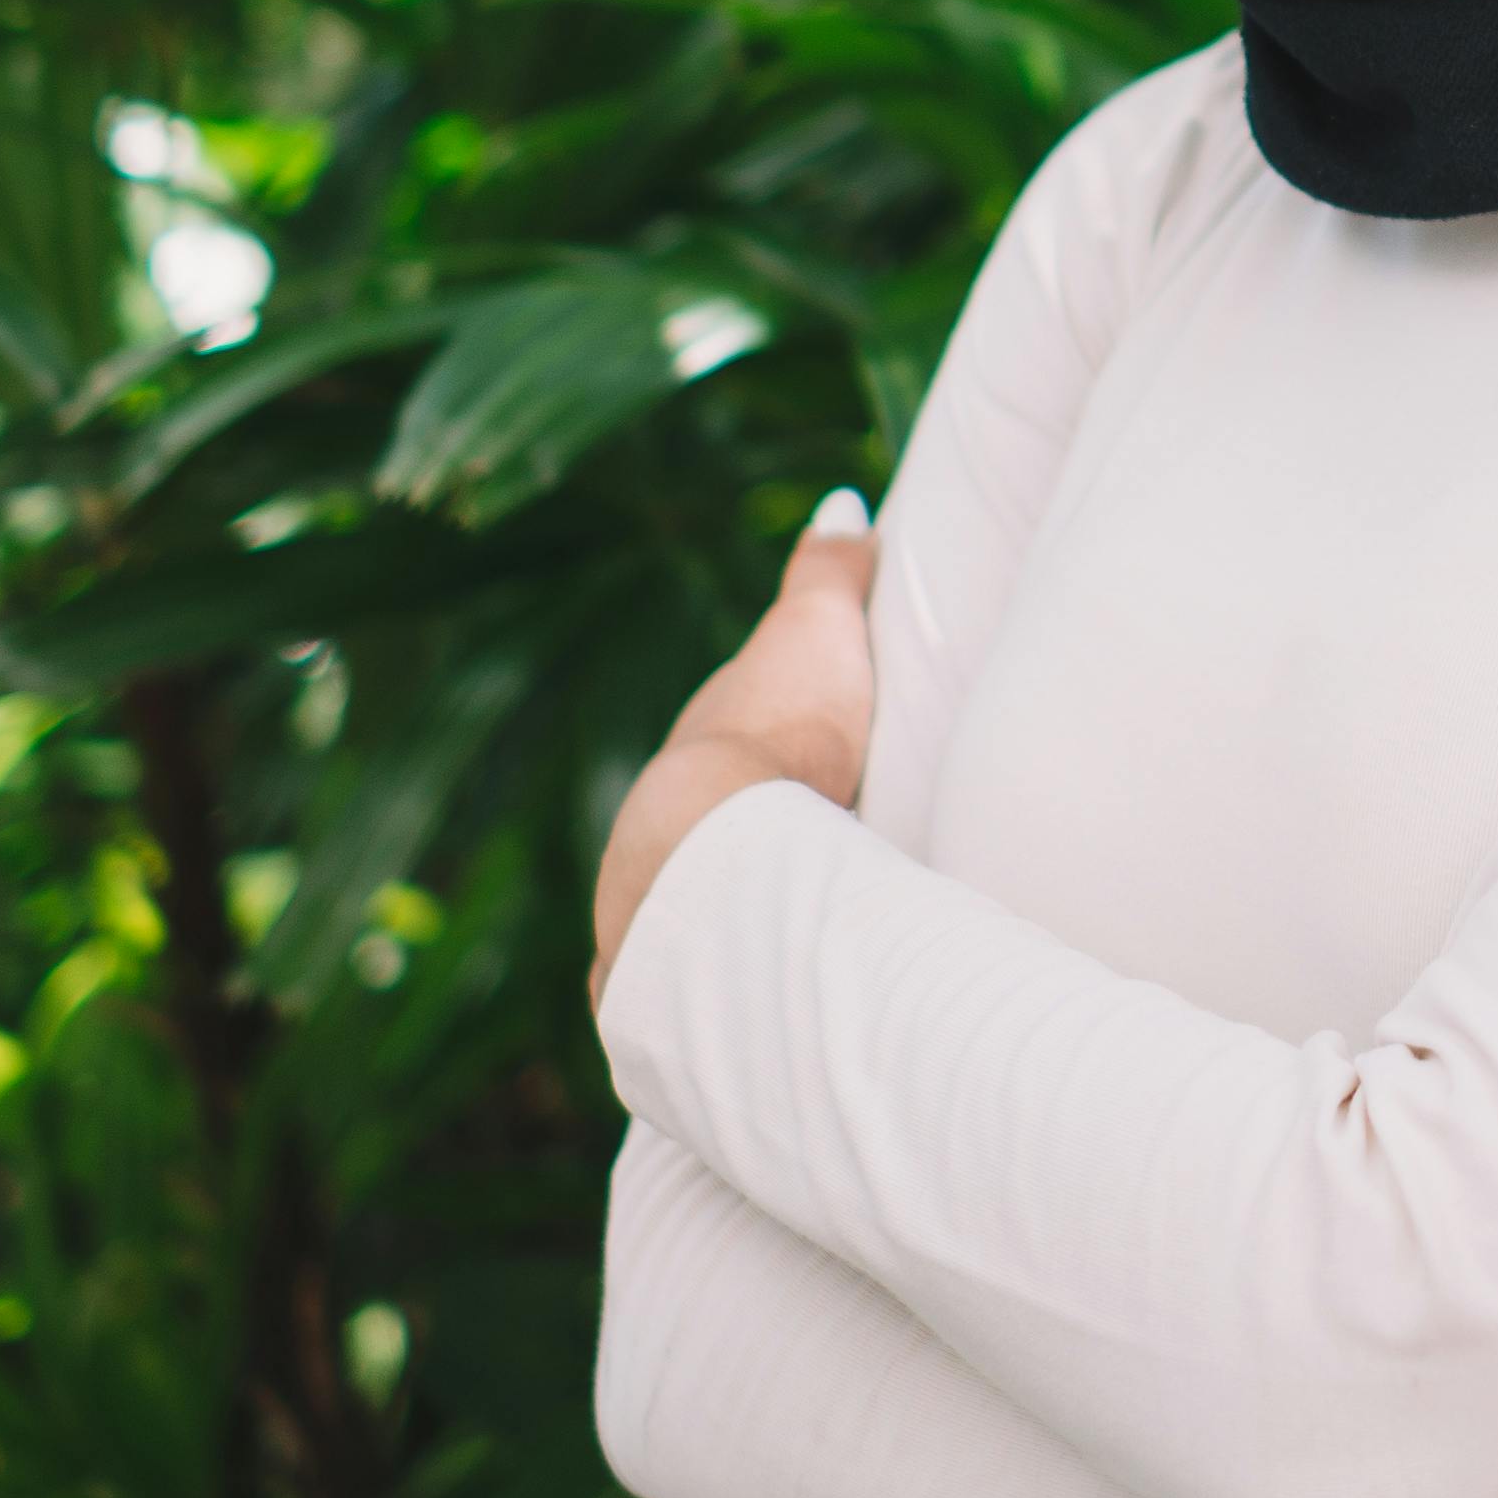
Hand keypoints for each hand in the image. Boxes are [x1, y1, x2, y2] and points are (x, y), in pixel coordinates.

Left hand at [591, 493, 876, 1014]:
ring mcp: (657, 900)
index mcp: (703, 743)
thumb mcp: (815, 635)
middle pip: (712, 819)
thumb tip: (841, 504)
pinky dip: (725, 973)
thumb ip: (829, 573)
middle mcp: (660, 820)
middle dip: (752, 826)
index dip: (775, 733)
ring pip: (698, 900)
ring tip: (793, 925)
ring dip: (735, 906)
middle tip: (814, 836)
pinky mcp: (668, 978)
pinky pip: (699, 973)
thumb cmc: (779, 739)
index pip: (735, 733)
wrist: (717, 855)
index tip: (816, 745)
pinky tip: (755, 993)